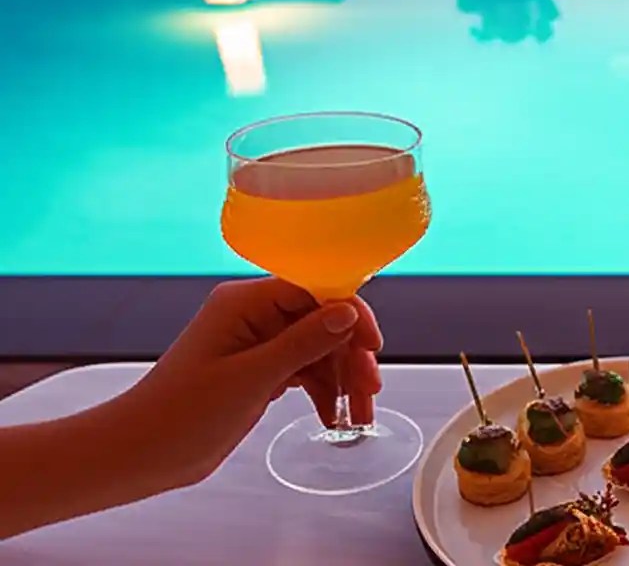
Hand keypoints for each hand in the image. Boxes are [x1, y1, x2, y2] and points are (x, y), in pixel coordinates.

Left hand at [126, 278, 383, 484]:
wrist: (142, 453)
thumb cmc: (182, 413)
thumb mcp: (251, 377)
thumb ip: (303, 343)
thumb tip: (347, 313)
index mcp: (244, 303)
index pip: (313, 289)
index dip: (349, 314)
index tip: (372, 345)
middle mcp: (252, 316)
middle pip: (321, 321)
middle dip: (349, 355)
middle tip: (370, 391)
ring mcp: (256, 344)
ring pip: (318, 349)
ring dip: (342, 378)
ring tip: (360, 414)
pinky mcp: (258, 371)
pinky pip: (304, 370)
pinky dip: (322, 391)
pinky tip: (333, 416)